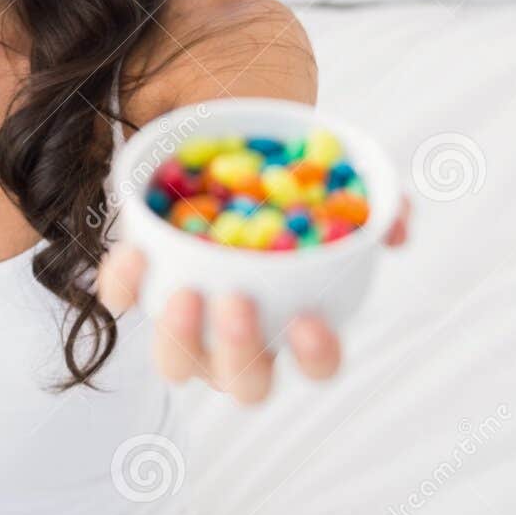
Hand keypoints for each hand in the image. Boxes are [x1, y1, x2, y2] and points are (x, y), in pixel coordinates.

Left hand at [95, 196, 410, 405]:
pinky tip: (136, 252)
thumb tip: (392, 220)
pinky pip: (122, 299)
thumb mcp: (335, 177)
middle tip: (236, 303)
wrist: (228, 133)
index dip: (317, 355)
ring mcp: (189, 317)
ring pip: (177, 360)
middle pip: (242, 381)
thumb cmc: (289, 176)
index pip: (318, 364)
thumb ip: (374, 200)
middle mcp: (240, 335)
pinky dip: (124, 282)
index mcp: (298, 320)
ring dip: (179, 338)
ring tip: (185, 297)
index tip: (310, 321)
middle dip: (239, 351)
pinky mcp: (140, 284)